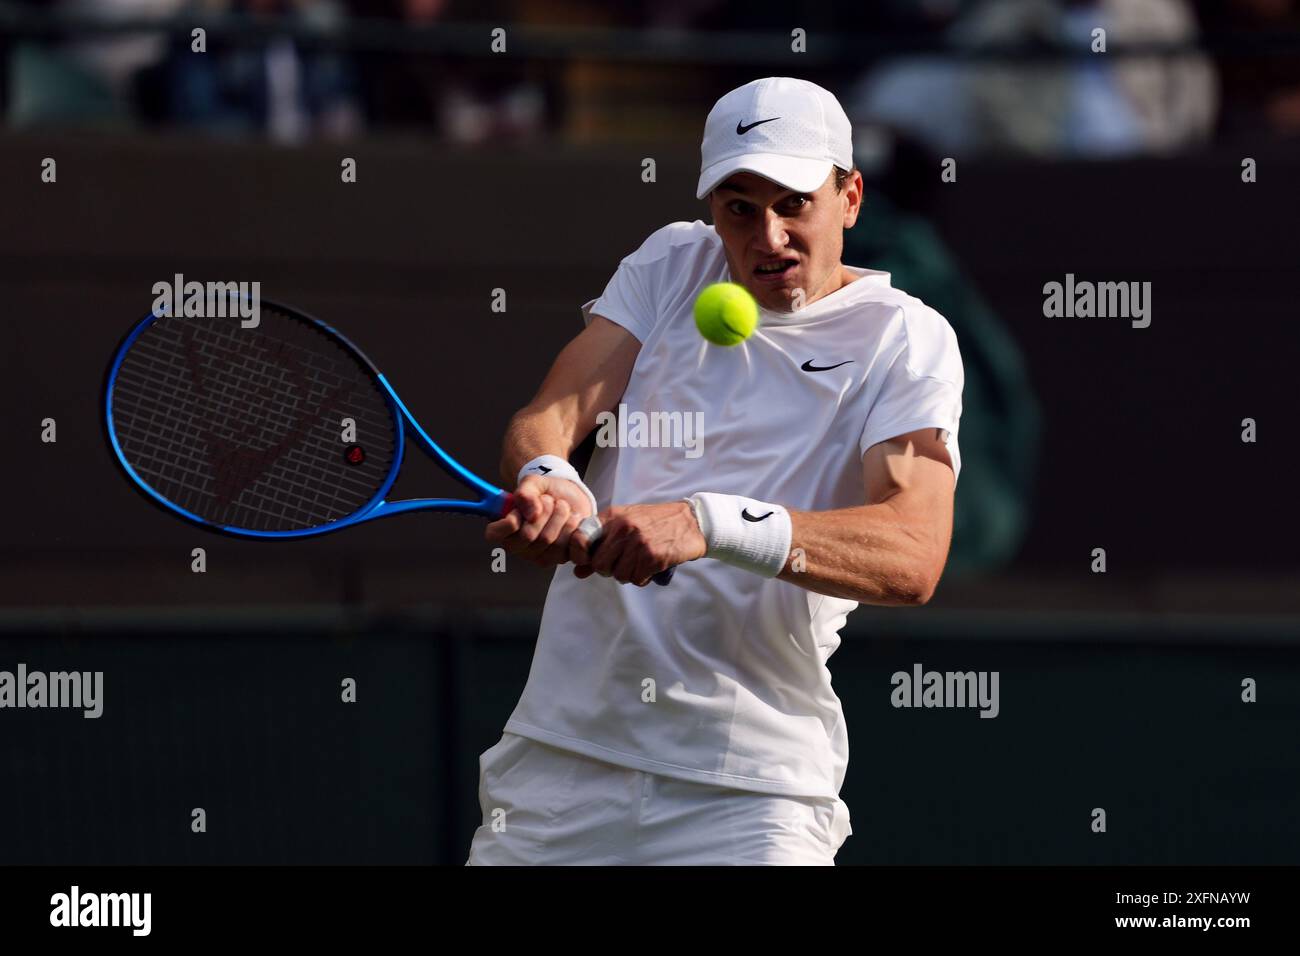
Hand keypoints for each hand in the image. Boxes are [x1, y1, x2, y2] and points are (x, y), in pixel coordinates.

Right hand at [485, 474, 593, 568]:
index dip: (508, 522)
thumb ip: (526, 493)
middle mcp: (519, 546)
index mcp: (504, 529)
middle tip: (549, 500)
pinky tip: (572, 519)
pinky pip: (566, 547)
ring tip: (562, 507)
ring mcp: (539, 555)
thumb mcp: (533, 483)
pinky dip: (573, 527)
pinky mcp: (560, 557)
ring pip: (549, 541)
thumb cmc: (547, 492)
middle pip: (528, 535)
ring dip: (560, 516)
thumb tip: (532, 513)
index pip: (494, 534)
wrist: (571, 497)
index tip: (520, 509)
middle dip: (544, 511)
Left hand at [571, 501, 706, 585]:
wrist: (691, 522)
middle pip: (599, 564)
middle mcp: (623, 528)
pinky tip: (649, 567)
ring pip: (618, 575)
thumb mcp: (626, 524)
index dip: (582, 555)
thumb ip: (601, 546)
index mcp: (613, 516)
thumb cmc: (655, 523)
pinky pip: (636, 579)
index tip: (590, 561)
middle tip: (622, 564)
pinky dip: (642, 578)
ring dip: (628, 575)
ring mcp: (638, 542)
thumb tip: (578, 572)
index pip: (581, 538)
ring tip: (639, 564)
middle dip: (608, 570)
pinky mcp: (653, 556)